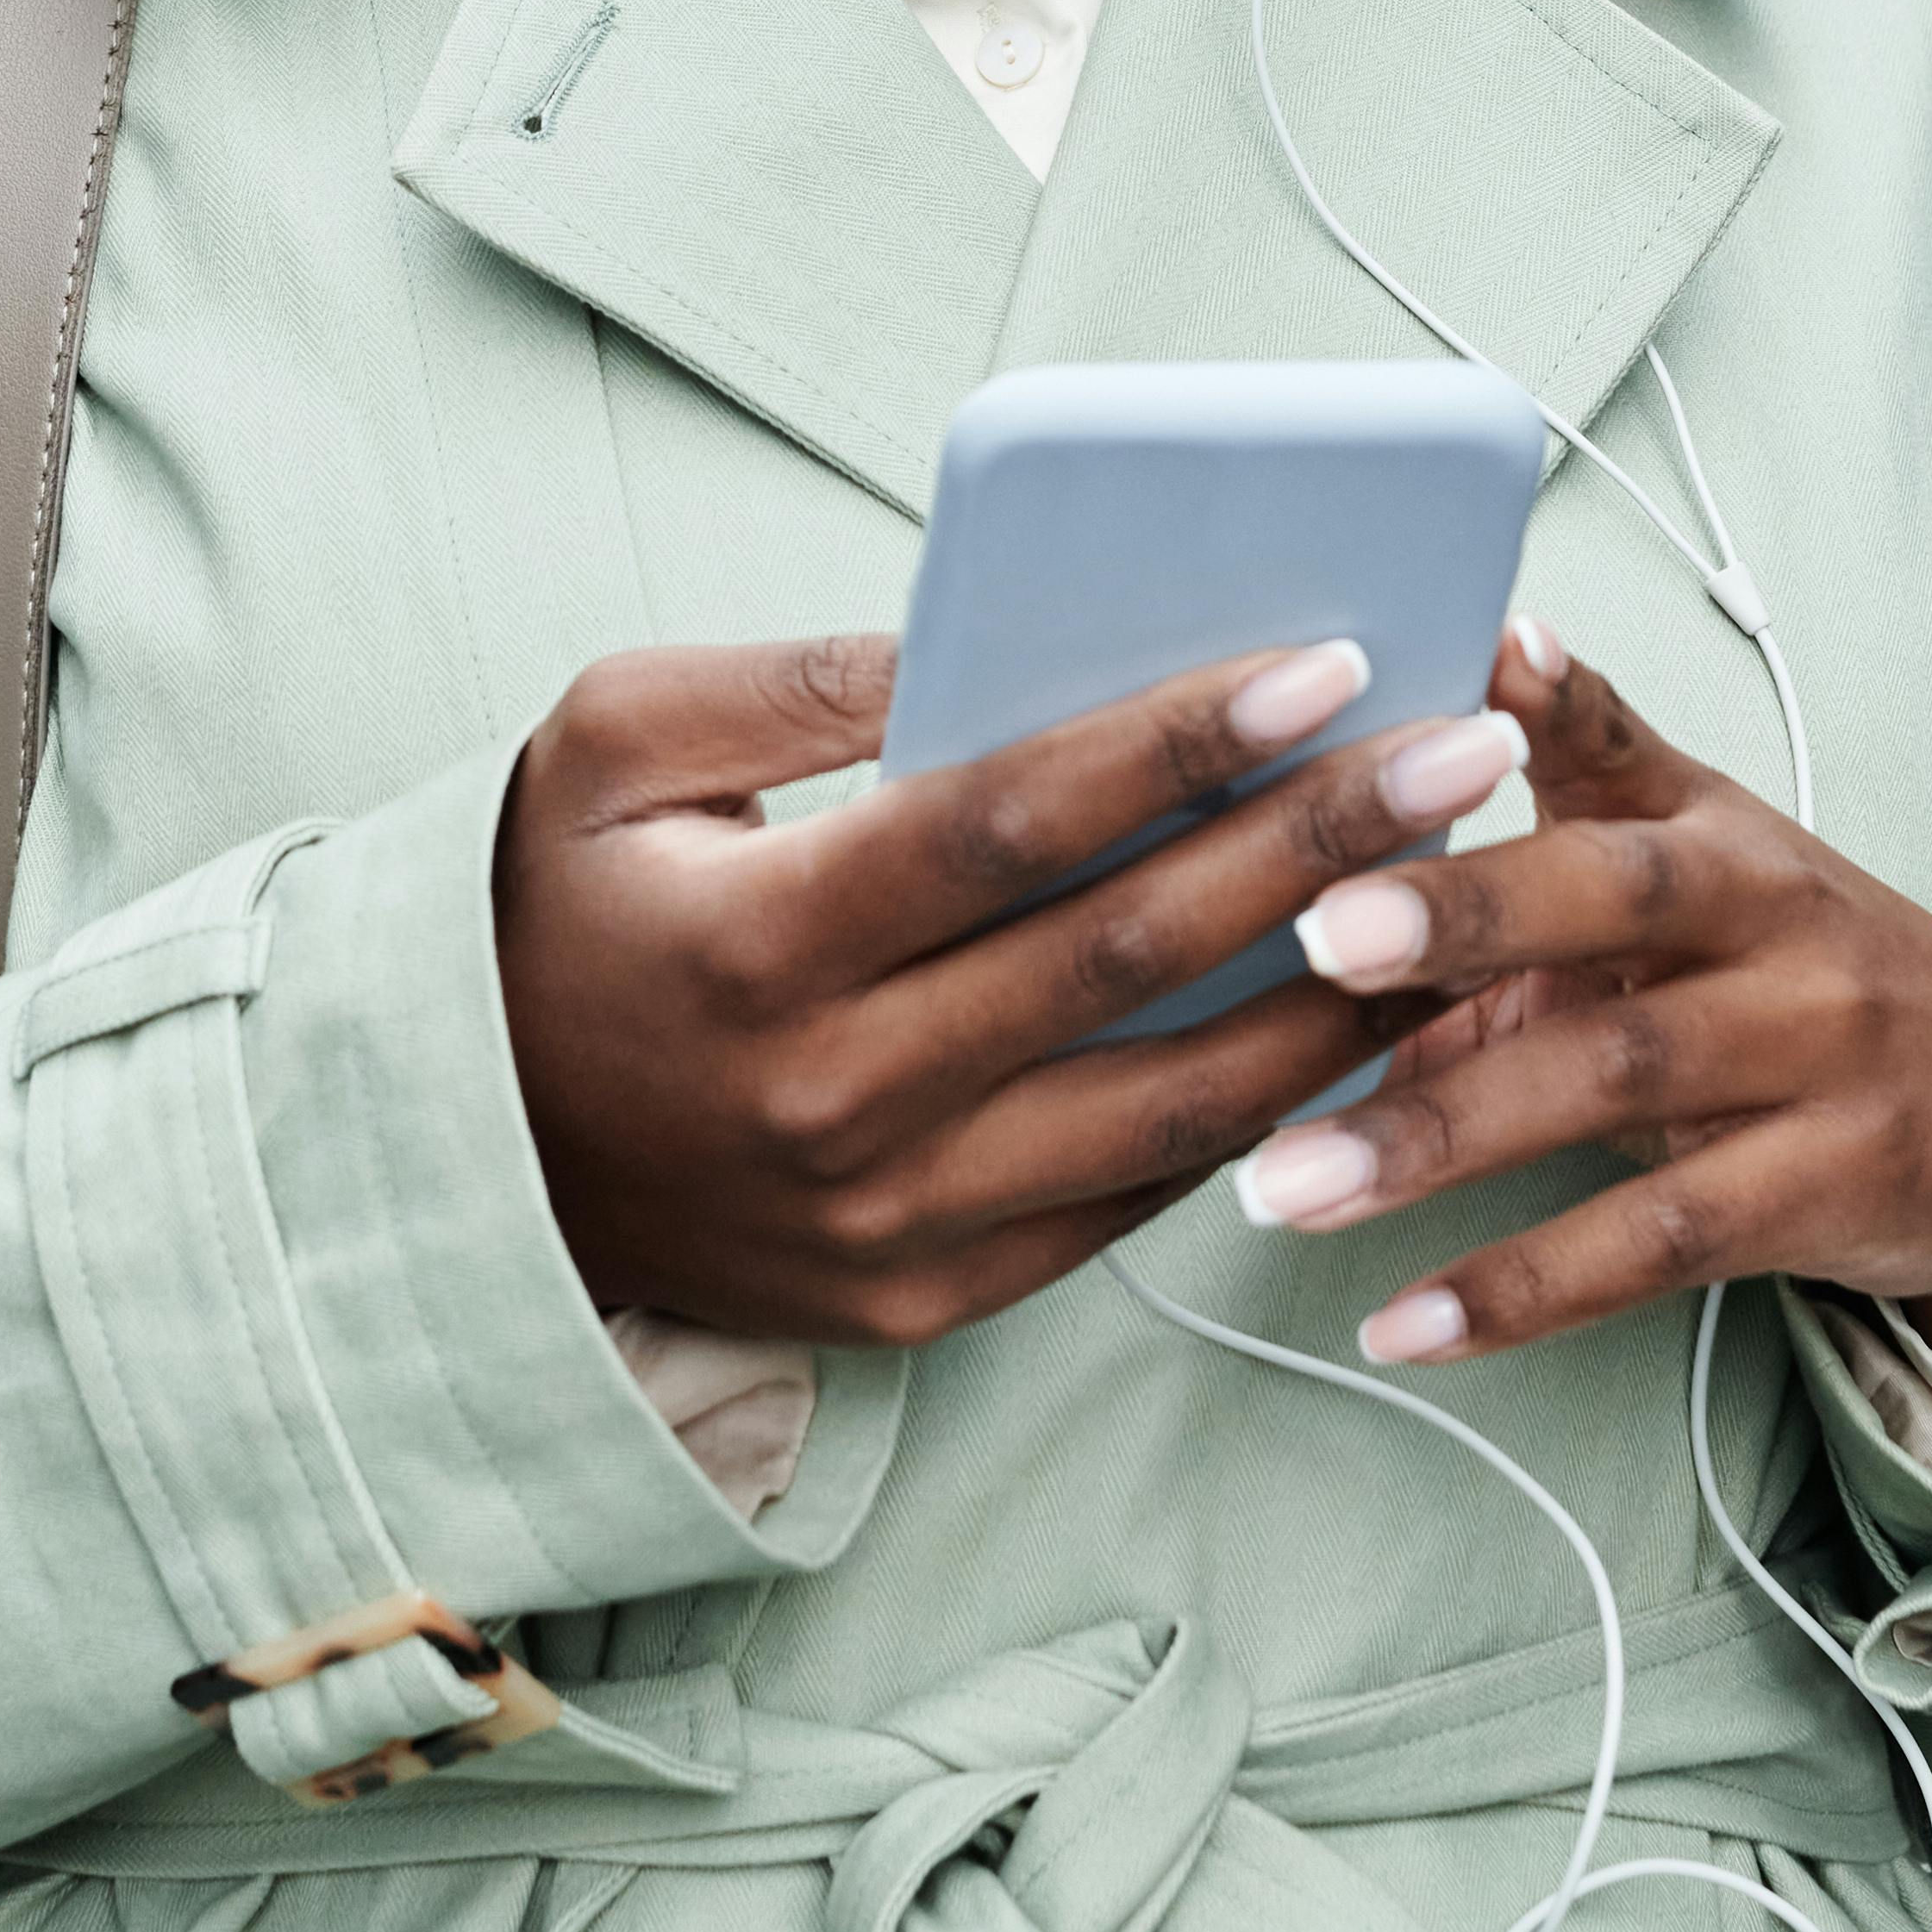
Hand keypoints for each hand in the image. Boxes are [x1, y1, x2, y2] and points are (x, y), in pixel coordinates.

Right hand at [493, 628, 1527, 1354]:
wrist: (468, 1161)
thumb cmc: (554, 911)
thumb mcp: (611, 747)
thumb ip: (791, 682)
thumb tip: (969, 629)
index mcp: (756, 948)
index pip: (1009, 827)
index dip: (1176, 743)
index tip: (1326, 660)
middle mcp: (833, 1103)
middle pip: (1126, 958)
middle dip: (1317, 839)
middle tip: (1463, 745)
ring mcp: (889, 1223)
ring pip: (1170, 1106)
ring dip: (1338, 990)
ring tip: (1460, 885)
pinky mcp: (926, 1301)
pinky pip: (1131, 1200)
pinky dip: (1256, 1110)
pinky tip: (1356, 1017)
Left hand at [1226, 633, 1931, 1392]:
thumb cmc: (1798, 981)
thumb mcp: (1695, 893)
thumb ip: (1522, 886)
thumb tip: (1320, 916)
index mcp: (1717, 826)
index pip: (1621, 743)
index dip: (1545, 703)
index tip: (1459, 670)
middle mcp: (1773, 915)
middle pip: (1613, 898)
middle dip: (1461, 909)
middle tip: (1309, 933)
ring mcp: (1815, 1048)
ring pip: (1610, 1080)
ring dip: (1435, 1137)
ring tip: (1285, 1187)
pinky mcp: (1831, 1185)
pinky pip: (1658, 1239)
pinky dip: (1523, 1288)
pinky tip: (1402, 1324)